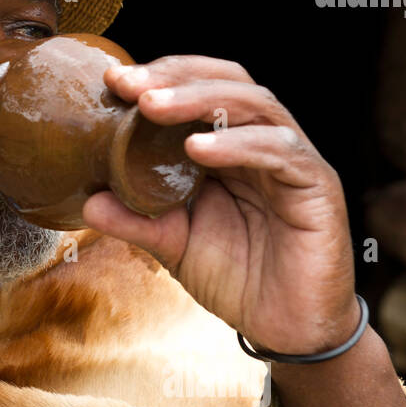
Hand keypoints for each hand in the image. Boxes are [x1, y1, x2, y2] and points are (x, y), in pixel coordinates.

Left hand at [81, 55, 360, 356]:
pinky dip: (238, 144)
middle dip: (176, 77)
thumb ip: (135, 220)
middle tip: (128, 85)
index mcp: (230, 147)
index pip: (199, 91)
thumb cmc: (238, 278)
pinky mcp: (318, 186)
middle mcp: (263, 142)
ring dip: (200, 99)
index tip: (112, 82)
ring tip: (152, 106)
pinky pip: (281, 151)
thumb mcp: (174, 244)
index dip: (159, 79)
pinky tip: (198, 148)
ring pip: (255, 105)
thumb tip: (87, 199)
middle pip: (227, 82)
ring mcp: (293, 160)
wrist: (287, 328)